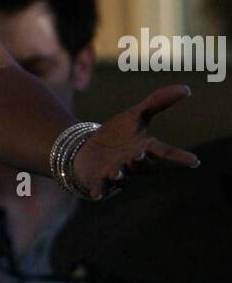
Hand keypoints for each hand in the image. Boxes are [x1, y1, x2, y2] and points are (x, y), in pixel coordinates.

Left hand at [71, 83, 199, 198]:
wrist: (87, 148)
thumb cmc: (116, 135)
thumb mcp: (135, 115)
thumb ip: (157, 102)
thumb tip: (186, 88)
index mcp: (145, 149)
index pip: (165, 152)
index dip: (180, 157)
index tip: (195, 161)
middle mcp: (132, 164)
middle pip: (142, 166)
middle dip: (141, 161)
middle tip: (139, 154)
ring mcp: (115, 174)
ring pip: (121, 177)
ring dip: (119, 174)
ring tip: (116, 171)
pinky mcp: (97, 180)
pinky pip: (99, 188)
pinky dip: (98, 191)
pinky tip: (95, 194)